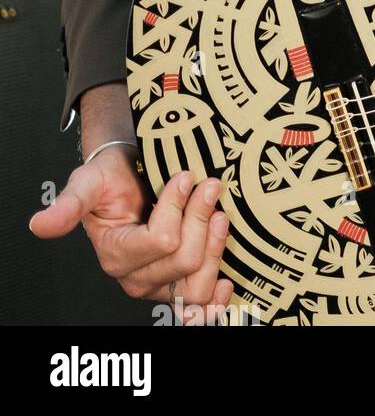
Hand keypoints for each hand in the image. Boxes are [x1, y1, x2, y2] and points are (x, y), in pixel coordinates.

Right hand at [29, 146, 233, 319]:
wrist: (131, 176)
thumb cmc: (112, 179)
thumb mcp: (89, 182)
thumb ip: (70, 203)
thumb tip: (40, 225)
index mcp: (115, 255)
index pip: (162, 240)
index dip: (178, 206)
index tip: (184, 177)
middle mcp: (136, 277)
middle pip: (185, 259)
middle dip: (200, 217)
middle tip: (207, 186)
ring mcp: (160, 284)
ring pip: (197, 284)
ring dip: (215, 246)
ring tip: (218, 215)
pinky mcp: (181, 284)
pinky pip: (202, 304)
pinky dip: (217, 298)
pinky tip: (227, 282)